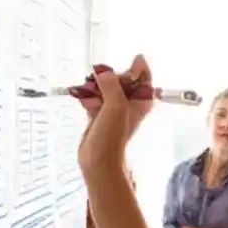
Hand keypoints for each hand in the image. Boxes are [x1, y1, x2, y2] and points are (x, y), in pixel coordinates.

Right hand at [76, 55, 154, 177]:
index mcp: (142, 100)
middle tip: (100, 84)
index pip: (143, 74)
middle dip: (108, 78)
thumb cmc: (112, 137)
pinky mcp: (101, 113)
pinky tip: (83, 100)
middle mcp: (130, 103)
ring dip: (95, 87)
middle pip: (120, 78)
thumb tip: (103, 72)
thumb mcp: (115, 105)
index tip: (120, 67)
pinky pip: (94, 96)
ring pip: (105, 86)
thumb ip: (111, 84)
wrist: (98, 159)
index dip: (132, 67)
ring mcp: (115, 108)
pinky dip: (88, 96)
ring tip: (89, 95)